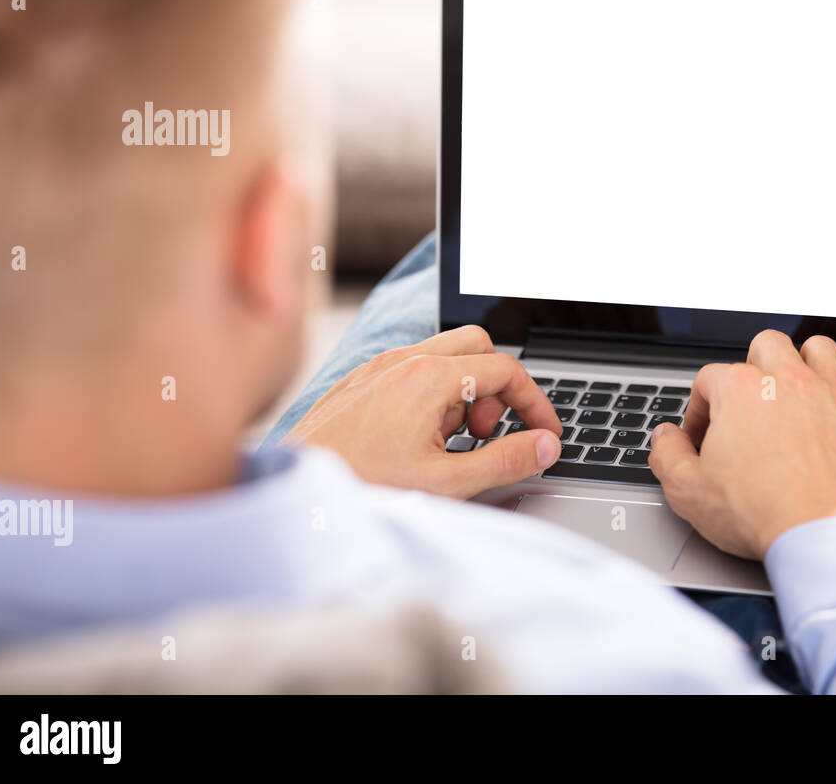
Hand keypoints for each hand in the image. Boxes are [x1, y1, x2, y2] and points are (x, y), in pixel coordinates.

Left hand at [285, 325, 561, 498]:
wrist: (289, 491)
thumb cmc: (361, 487)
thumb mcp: (447, 483)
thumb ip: (506, 460)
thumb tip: (546, 446)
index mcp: (429, 377)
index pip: (506, 370)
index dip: (535, 403)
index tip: (544, 434)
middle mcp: (403, 360)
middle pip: (479, 345)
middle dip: (496, 388)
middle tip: (485, 433)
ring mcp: (378, 367)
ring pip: (444, 355)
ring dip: (462, 392)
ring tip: (446, 444)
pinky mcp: (358, 380)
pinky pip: (411, 369)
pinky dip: (430, 395)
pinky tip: (413, 441)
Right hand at [649, 330, 835, 559]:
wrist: (821, 539)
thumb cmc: (760, 515)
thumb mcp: (687, 491)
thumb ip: (666, 456)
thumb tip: (664, 438)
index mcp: (740, 390)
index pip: (709, 379)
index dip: (700, 409)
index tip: (704, 438)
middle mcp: (788, 380)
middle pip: (765, 346)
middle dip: (752, 369)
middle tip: (749, 405)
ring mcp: (832, 393)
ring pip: (818, 349)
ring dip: (805, 364)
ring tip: (795, 392)